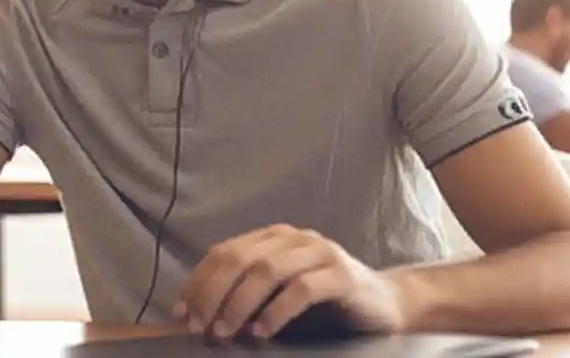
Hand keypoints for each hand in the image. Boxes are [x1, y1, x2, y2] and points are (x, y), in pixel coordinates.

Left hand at [174, 224, 405, 341]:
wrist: (387, 304)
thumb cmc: (325, 302)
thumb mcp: (279, 292)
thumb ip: (246, 293)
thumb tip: (201, 315)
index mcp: (273, 237)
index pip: (224, 252)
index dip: (199, 281)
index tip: (181, 311)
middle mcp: (294, 238)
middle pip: (240, 258)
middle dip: (212, 293)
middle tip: (199, 325)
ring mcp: (320, 253)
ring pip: (267, 270)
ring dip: (239, 304)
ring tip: (225, 331)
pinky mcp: (342, 276)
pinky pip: (301, 290)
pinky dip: (275, 312)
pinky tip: (262, 332)